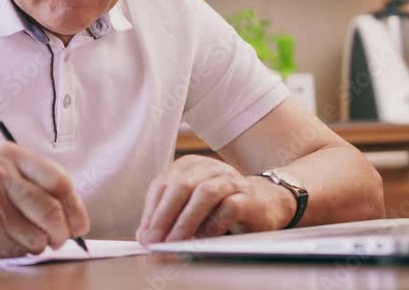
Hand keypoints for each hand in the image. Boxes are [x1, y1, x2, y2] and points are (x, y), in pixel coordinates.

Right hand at [0, 142, 89, 258]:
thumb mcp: (2, 175)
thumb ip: (36, 187)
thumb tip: (76, 219)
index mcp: (9, 154)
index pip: (59, 180)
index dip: (75, 207)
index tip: (80, 224)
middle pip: (51, 210)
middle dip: (62, 232)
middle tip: (59, 240)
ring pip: (37, 235)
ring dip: (37, 245)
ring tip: (19, 237)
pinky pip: (17, 249)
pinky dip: (16, 251)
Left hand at [136, 155, 293, 243]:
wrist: (263, 203)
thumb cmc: (220, 207)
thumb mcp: (189, 207)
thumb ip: (168, 217)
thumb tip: (145, 237)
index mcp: (188, 166)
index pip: (162, 185)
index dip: (151, 212)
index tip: (145, 236)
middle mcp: (208, 168)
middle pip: (181, 186)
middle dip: (164, 216)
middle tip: (156, 241)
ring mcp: (230, 180)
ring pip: (205, 193)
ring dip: (187, 220)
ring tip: (175, 242)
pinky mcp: (249, 197)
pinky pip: (230, 206)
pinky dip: (216, 223)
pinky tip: (207, 238)